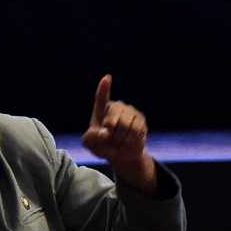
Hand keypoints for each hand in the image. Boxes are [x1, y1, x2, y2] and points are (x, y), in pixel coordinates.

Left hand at [82, 73, 156, 190]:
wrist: (121, 153)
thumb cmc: (102, 145)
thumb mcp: (90, 143)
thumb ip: (91, 137)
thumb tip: (104, 133)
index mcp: (101, 109)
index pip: (101, 97)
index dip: (104, 88)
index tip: (107, 77)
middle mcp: (116, 106)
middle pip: (113, 115)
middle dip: (110, 130)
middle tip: (109, 137)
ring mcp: (130, 111)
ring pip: (125, 125)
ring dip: (120, 138)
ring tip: (118, 142)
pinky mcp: (141, 119)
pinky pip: (136, 131)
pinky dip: (130, 140)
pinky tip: (128, 142)